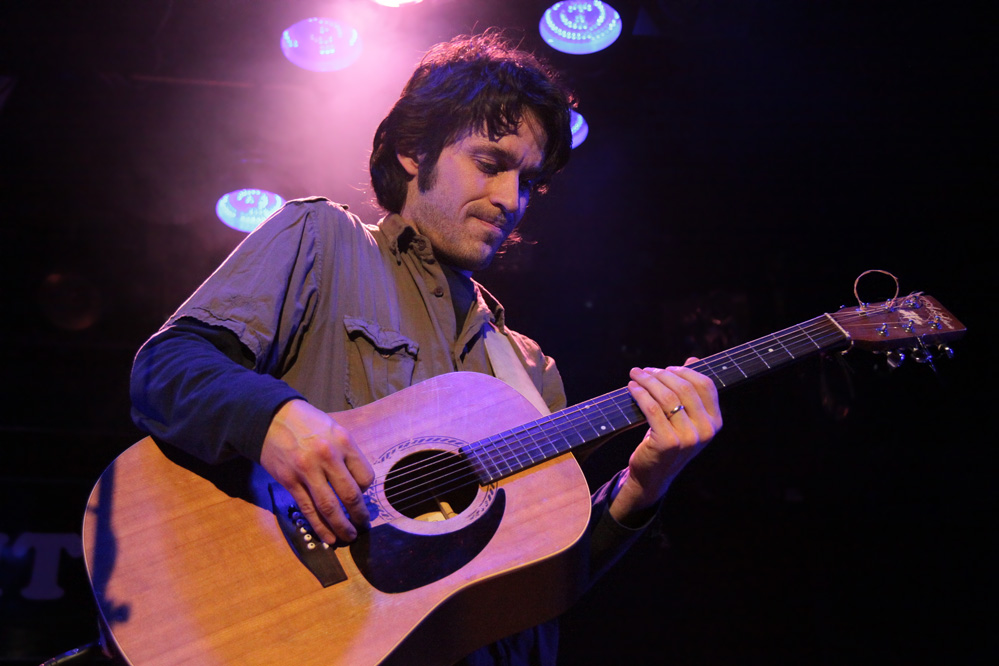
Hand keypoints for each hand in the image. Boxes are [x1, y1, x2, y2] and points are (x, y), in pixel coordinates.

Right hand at [260, 399, 374, 544]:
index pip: (365, 476)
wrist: (270, 418)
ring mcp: (306, 470)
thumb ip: (348, 454)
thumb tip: (359, 484)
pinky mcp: (289, 482)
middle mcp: (327, 456)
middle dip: (359, 515)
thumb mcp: (334, 429)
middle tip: (363, 526)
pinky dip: (319, 526)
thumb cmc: (307, 423)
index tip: (362, 495)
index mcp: (343, 442)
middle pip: (349, 495)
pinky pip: (308, 509)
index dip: (366, 490)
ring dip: (341, 526)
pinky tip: (328, 537)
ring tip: (349, 536)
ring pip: (328, 507)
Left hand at [610, 360, 721, 523]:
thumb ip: (690, 391)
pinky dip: (640, 394)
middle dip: (661, 374)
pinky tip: (631, 388)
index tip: (665, 369)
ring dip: (647, 381)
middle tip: (644, 370)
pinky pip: (652, 408)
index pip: (705, 385)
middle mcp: (706, 431)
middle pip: (684, 388)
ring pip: (667, 396)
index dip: (684, 372)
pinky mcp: (667, 442)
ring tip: (635, 375)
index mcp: (715, 422)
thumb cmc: (668, 440)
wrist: (653, 475)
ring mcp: (688, 438)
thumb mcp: (685, 417)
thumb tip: (693, 359)